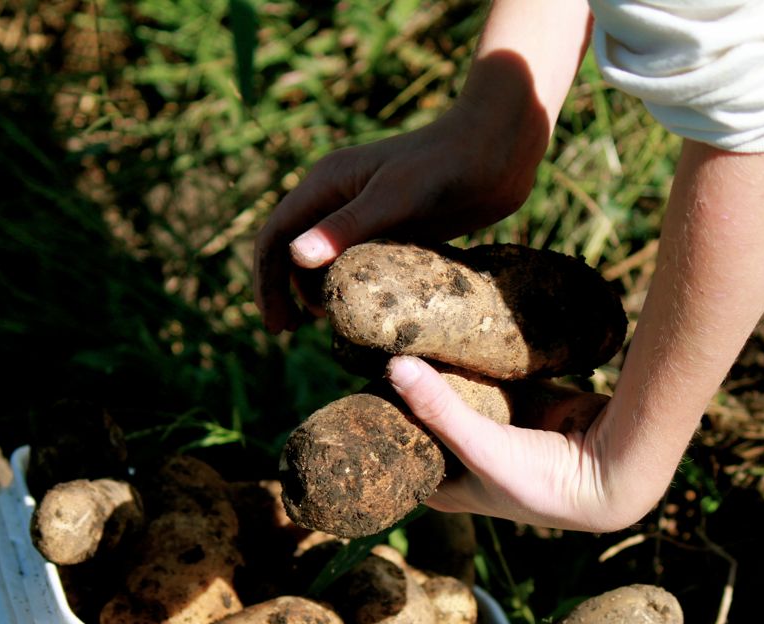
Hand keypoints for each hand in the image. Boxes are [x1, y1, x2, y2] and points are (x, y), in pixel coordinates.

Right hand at [253, 102, 540, 332]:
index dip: (267, 280)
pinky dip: (352, 286)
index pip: (276, 234)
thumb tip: (296, 257)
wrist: (496, 152)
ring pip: (327, 258)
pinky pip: (361, 261)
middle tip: (291, 331)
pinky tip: (362, 311)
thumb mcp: (394, 198)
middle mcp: (339, 197)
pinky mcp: (395, 226)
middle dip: (286, 289)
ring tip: (327, 324)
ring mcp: (367, 212)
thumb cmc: (444, 166)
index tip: (276, 324)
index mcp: (326, 183)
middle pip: (294, 248)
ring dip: (318, 289)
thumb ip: (345, 227)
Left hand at [387, 356, 661, 532]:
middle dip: (408, 394)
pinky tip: (456, 331)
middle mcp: (472, 459)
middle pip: (427, 421)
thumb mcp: (480, 449)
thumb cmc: (539, 482)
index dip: (380, 435)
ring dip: (442, 372)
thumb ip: (439, 408)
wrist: (611, 470)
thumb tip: (393, 365)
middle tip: (374, 354)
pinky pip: (494, 376)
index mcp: (454, 487)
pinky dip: (479, 358)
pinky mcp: (526, 400)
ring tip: (406, 335)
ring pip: (459, 394)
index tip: (355, 398)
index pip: (403, 461)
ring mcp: (498, 428)